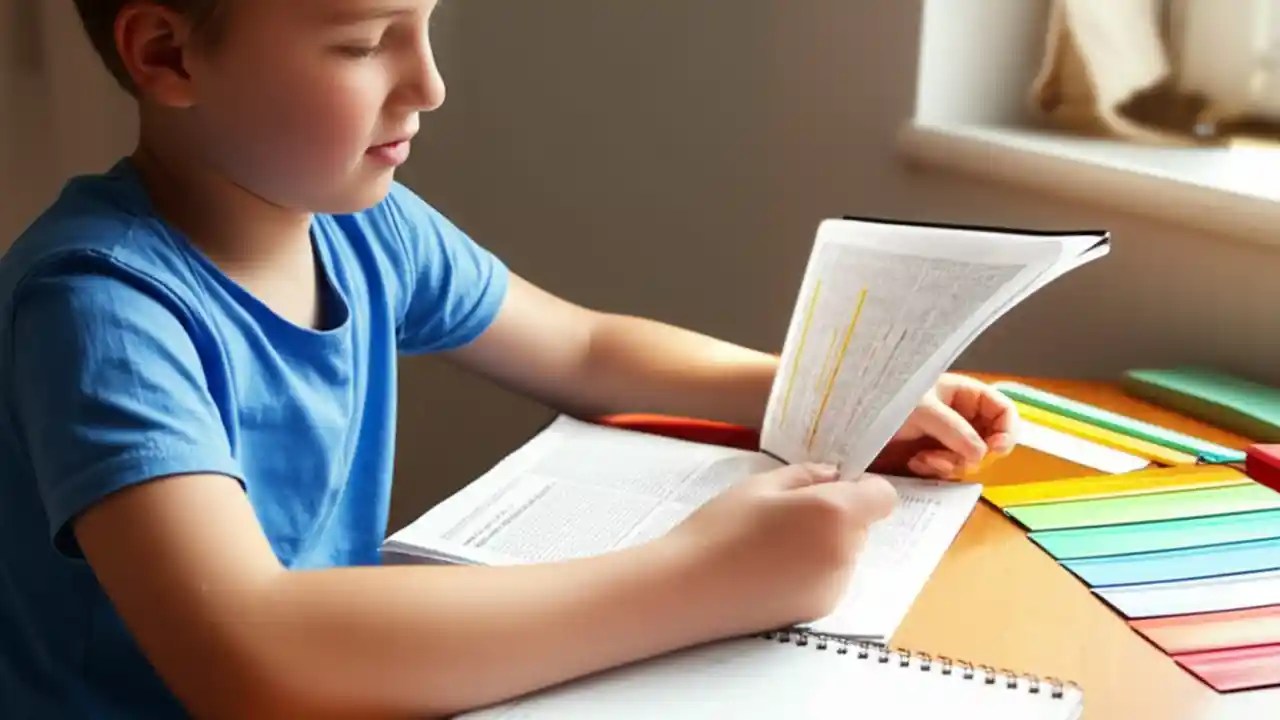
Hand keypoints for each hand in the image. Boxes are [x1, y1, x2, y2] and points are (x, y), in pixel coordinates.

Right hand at [665, 464, 896, 633]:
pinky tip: (770, 571)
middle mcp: (845, 552)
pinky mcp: (819, 610)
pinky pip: (829, 579)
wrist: (689, 590)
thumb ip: (805, 475)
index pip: (883, 496)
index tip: (830, 487)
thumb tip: (832, 475)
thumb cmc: (720, 528)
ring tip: (772, 546)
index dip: (862, 487)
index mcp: (835, 513)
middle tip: (786, 515)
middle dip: (836, 516)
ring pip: (845, 553)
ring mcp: (835, 586)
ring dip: (824, 544)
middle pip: (862, 525)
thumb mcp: (759, 485)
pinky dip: (811, 571)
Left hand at [870, 373, 1018, 479]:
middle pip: (990, 440)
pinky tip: (916, 464)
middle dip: (976, 453)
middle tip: (960, 459)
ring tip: (926, 459)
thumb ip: (953, 429)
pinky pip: (947, 471)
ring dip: (952, 464)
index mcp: (962, 394)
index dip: (1007, 429)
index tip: (997, 448)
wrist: (850, 422)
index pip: (1002, 410)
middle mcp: (957, 417)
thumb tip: (981, 455)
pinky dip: (935, 470)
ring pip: (969, 460)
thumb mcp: (922, 408)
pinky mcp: (928, 458)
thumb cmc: (884, 400)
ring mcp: (943, 438)